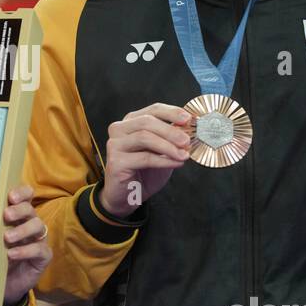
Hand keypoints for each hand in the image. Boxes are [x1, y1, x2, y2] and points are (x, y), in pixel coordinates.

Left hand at [1, 185, 49, 304]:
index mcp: (15, 215)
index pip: (25, 195)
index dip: (21, 192)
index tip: (10, 196)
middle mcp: (28, 224)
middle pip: (30, 209)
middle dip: (19, 210)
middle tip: (6, 215)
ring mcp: (37, 240)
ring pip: (38, 226)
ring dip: (22, 230)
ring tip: (7, 238)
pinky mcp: (42, 257)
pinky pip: (40, 250)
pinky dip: (26, 250)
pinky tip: (12, 254)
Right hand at [98, 103, 191, 217]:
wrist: (128, 196)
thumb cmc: (144, 171)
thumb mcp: (161, 151)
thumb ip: (171, 139)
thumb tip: (190, 130)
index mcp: (131, 122)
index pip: (153, 110)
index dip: (171, 112)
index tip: (188, 119)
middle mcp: (119, 130)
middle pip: (147, 122)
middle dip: (170, 130)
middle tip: (187, 140)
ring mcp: (115, 145)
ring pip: (144, 137)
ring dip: (168, 146)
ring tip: (184, 154)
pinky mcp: (116, 162)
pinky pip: (144, 158)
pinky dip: (164, 160)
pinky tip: (177, 163)